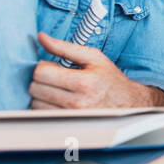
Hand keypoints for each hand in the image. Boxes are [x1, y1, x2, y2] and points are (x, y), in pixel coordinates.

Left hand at [29, 32, 163, 108]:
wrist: (129, 103)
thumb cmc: (110, 79)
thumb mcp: (93, 58)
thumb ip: (65, 47)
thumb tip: (41, 37)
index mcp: (84, 82)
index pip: (41, 72)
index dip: (44, 67)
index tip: (54, 69)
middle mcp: (78, 102)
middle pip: (35, 88)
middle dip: (42, 81)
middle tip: (57, 79)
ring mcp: (72, 117)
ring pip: (35, 103)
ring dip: (42, 95)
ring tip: (59, 91)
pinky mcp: (68, 126)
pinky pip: (42, 114)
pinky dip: (46, 107)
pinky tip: (59, 102)